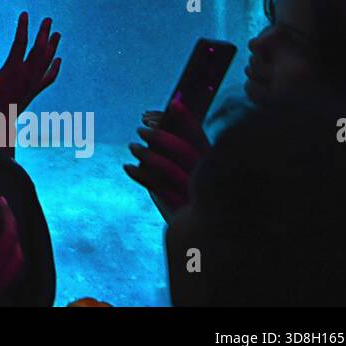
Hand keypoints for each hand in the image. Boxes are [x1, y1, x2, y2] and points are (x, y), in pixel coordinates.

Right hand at [0, 11, 60, 114]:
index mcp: (13, 67)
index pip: (20, 42)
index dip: (23, 27)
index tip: (24, 14)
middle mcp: (27, 73)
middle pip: (39, 48)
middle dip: (44, 33)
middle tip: (48, 20)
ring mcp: (34, 82)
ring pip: (47, 61)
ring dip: (53, 46)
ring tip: (57, 34)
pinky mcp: (36, 90)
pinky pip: (49, 77)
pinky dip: (55, 68)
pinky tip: (59, 59)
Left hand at [123, 96, 208, 221]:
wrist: (204, 242)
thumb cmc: (197, 202)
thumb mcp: (197, 176)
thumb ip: (189, 152)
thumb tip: (167, 118)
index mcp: (217, 168)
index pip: (202, 138)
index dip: (189, 120)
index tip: (174, 103)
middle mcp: (208, 181)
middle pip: (184, 151)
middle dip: (160, 135)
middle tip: (141, 127)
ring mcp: (195, 197)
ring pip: (169, 169)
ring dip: (147, 153)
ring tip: (132, 146)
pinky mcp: (180, 211)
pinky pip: (157, 188)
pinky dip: (141, 175)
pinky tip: (129, 167)